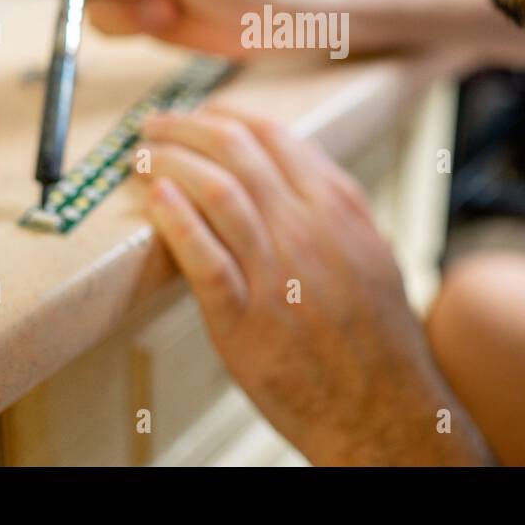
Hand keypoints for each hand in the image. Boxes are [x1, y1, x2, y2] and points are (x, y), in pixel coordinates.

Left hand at [139, 105, 493, 465]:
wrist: (381, 408)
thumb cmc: (376, 340)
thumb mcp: (374, 255)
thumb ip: (337, 211)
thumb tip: (301, 173)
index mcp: (340, 210)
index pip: (275, 137)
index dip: (227, 116)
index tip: (202, 115)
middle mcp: (309, 230)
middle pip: (237, 150)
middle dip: (187, 127)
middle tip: (158, 126)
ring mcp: (277, 272)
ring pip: (217, 190)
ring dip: (170, 162)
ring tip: (143, 156)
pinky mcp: (245, 318)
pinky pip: (202, 256)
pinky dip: (173, 218)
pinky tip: (153, 198)